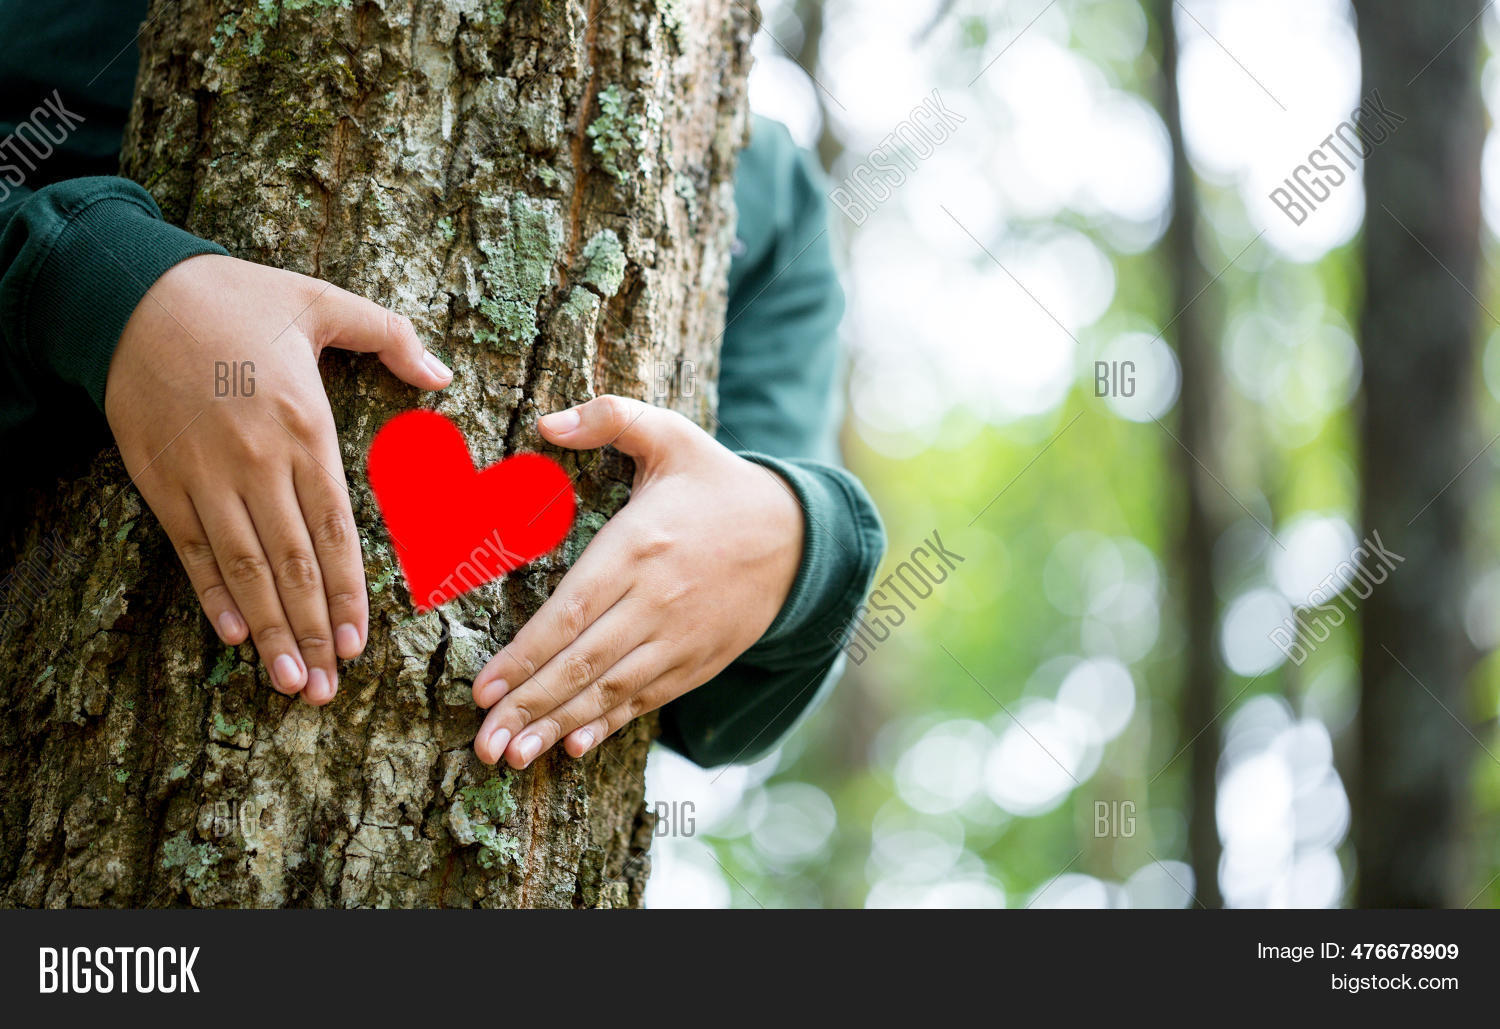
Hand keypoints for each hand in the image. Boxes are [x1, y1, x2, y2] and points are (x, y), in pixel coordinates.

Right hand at [104, 254, 451, 703]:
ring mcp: (206, 475)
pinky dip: (210, 593)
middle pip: (292, 564)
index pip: (336, 530)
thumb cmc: (236, 296)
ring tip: (289, 681)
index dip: (348, 593)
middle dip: (313, 631)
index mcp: (306, 428)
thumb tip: (443, 373)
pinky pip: (191, 547)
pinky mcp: (160, 479)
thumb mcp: (321, 301)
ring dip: (267, 629)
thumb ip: (390, 336)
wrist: (133, 291)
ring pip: (243, 568)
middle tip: (327, 690)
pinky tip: (232, 634)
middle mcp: (258, 461)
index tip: (361, 644)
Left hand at [470, 395, 804, 767]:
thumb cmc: (717, 483)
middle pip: (582, 663)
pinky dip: (608, 725)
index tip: (483, 687)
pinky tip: (574, 747)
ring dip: (558, 727)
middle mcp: (657, 601)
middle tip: (483, 744)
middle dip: (528, 706)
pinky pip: (646, 700)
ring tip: (512, 757)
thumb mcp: (670, 435)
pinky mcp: (697, 661)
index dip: (525, 655)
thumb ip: (610, 417)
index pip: (571, 611)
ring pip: (610, 690)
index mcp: (639, 547)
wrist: (797, 536)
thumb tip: (548, 423)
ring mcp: (679, 638)